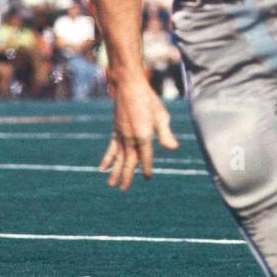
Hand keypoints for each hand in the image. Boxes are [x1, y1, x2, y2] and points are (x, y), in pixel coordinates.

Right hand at [98, 70, 177, 191]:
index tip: (147, 177)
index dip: (146, 167)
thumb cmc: (149, 100)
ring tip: (111, 184)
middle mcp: (130, 137)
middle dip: (126, 176)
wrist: (129, 86)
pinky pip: (111, 148)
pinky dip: (107, 158)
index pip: (145, 156)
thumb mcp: (161, 116)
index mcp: (143, 135)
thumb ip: (165, 134)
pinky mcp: (116, 130)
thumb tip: (173, 148)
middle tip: (123, 189)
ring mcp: (121, 135)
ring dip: (115, 171)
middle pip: (128, 161)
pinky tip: (103, 167)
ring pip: (118, 157)